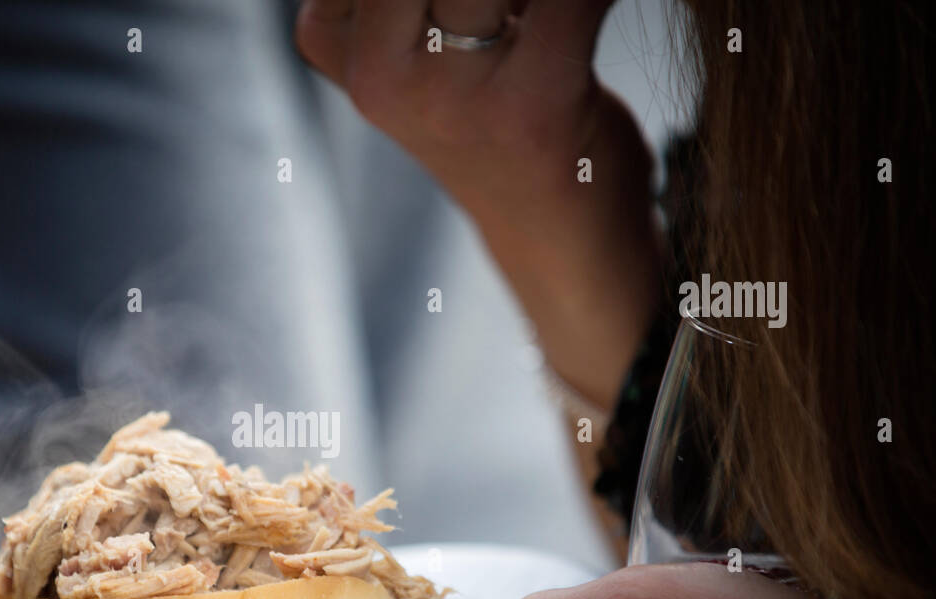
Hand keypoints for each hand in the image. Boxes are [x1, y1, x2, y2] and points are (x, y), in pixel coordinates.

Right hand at [295, 0, 661, 407]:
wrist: (556, 233)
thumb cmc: (498, 114)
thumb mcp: (422, 43)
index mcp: (338, 41)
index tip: (496, 6)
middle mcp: (378, 75)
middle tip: (526, 8)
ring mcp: (448, 98)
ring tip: (546, 17)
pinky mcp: (531, 108)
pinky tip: (601, 10)